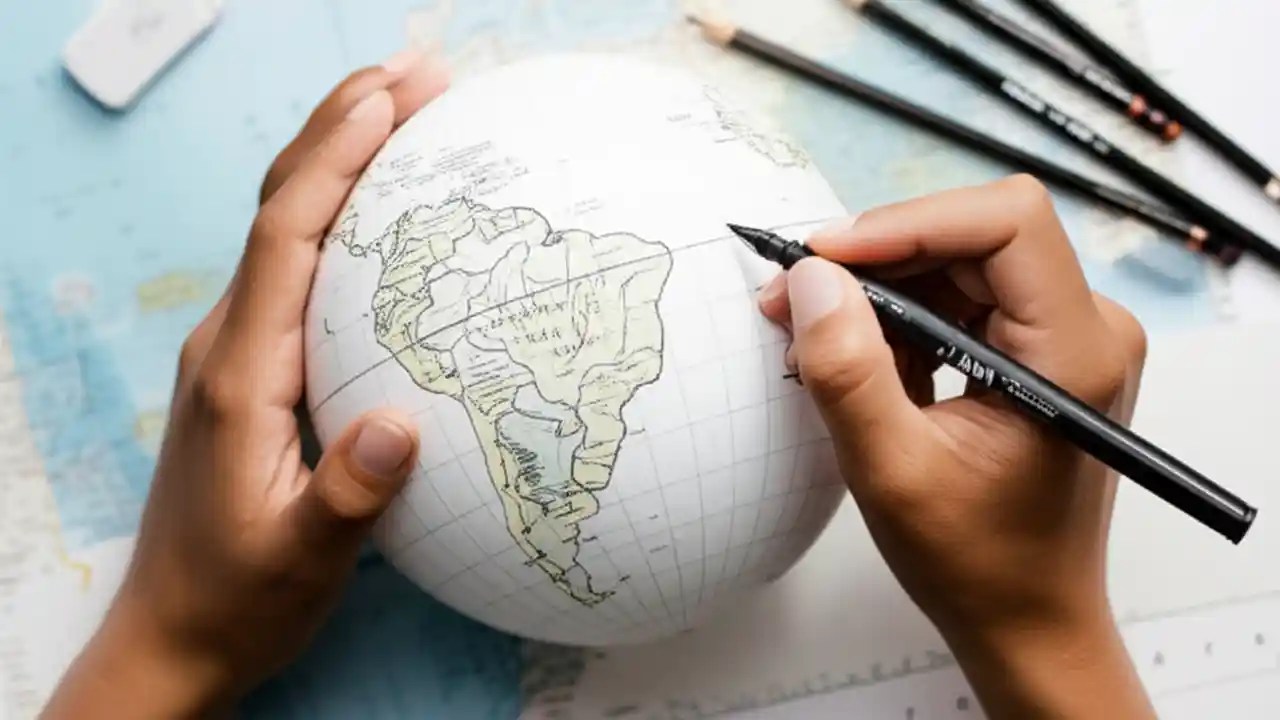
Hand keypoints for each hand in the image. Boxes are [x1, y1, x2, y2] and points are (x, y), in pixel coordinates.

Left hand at [42, 51, 449, 717]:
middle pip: (282, 207)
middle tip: (415, 73)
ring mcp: (239, 352)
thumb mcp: (299, 561)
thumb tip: (401, 426)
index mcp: (241, 376)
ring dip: (339, 159)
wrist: (171, 635)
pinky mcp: (254, 368)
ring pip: (288, 229)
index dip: (333, 161)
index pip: (286, 240)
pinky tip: (380, 209)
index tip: (386, 98)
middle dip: (341, 128)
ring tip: (402, 109)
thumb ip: (347, 497)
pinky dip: (337, 213)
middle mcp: (231, 346)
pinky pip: (297, 267)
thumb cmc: (238, 598)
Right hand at [759, 176, 1154, 717]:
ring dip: (881, 287)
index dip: (907, 223)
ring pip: (961, 261)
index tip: (825, 258)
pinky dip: (900, 314)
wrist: (1027, 617)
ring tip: (814, 334)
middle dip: (879, 256)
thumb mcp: (892, 473)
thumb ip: (848, 373)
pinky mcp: (1038, 348)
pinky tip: (858, 356)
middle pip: (977, 234)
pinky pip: (962, 296)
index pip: (1005, 223)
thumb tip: (809, 280)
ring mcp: (1066, 335)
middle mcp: (1088, 328)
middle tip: (795, 296)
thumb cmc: (978, 563)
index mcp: (1075, 352)